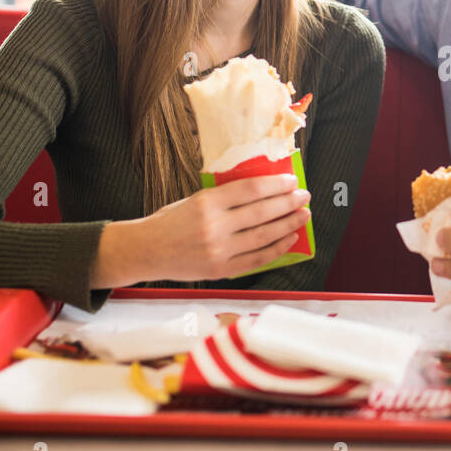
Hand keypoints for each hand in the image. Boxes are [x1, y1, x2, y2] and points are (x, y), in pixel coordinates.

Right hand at [92, 173, 310, 287]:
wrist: (146, 251)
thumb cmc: (171, 221)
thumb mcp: (195, 199)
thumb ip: (226, 197)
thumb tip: (264, 191)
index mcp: (207, 203)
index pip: (251, 190)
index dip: (276, 184)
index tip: (292, 180)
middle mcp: (215, 227)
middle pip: (262, 212)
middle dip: (288, 203)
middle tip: (304, 196)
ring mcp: (219, 251)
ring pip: (264, 236)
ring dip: (288, 225)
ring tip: (302, 215)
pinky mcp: (221, 270)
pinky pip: (257, 260)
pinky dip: (277, 249)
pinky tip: (289, 239)